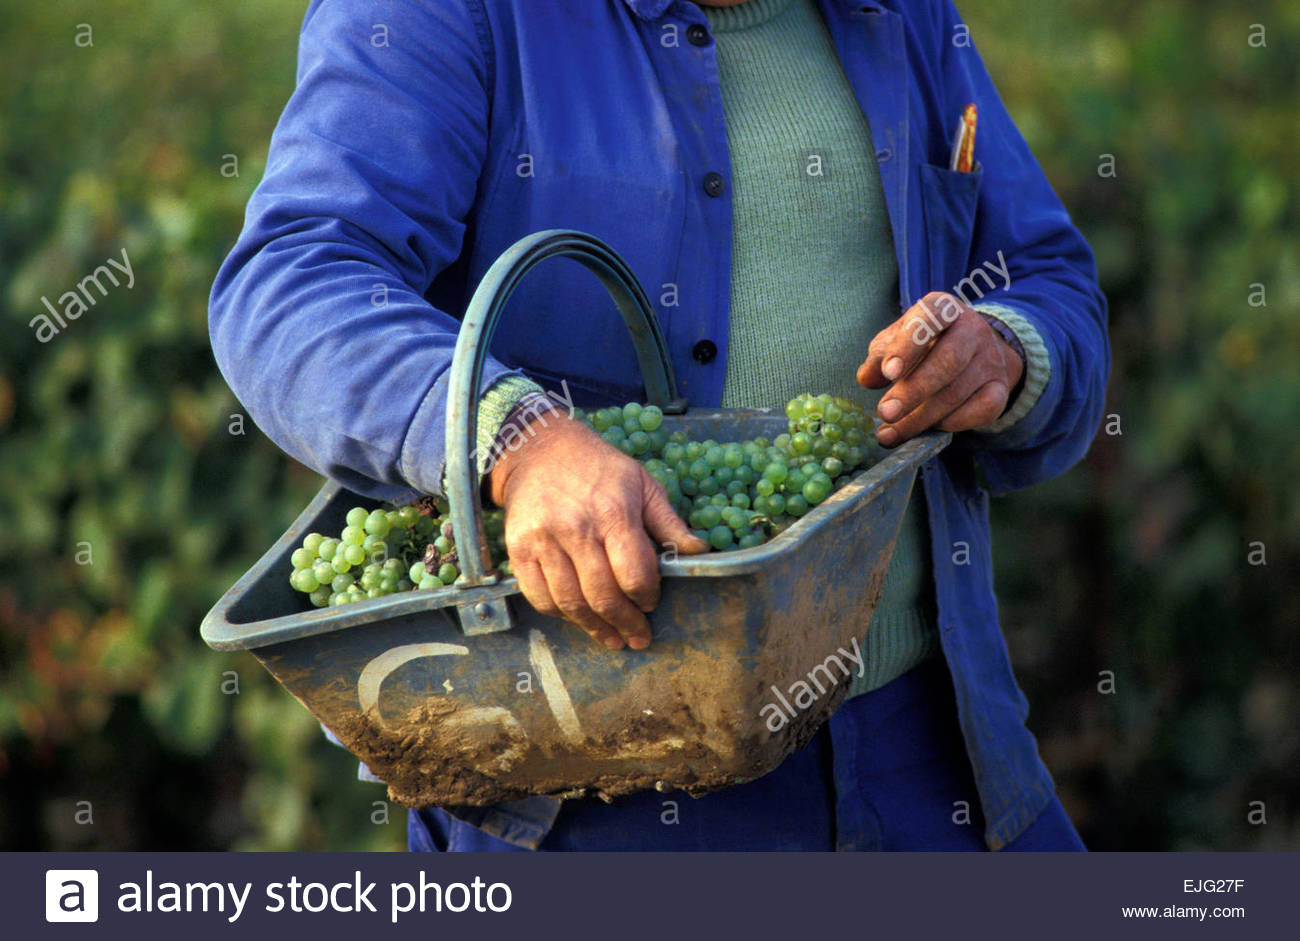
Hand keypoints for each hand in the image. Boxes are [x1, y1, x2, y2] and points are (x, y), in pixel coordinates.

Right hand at [487, 414, 707, 649]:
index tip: (651, 602)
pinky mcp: (518, 549)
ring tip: (611, 638)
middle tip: (637, 637)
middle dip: (625, 623)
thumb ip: (669, 522)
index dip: (646, 596)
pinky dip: (561, 615)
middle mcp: (575, 527)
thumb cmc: (599, 468)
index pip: (634, 573)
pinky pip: (539, 597)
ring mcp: (542, 540)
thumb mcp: (642, 483)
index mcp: (612, 511)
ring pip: (570, 602)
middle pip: (602, 595)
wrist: (540, 449)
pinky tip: (578, 618)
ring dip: (594, 628)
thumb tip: (699, 553)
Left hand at [856, 292, 1023, 446]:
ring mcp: (990, 358)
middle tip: (886, 413)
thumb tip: (867, 378)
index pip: (929, 320)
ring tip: (890, 434)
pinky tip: (929, 429)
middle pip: (947, 361)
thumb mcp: (896, 340)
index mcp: (942, 308)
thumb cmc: (923, 344)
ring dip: (921, 418)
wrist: (972, 352)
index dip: (908, 347)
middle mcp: (972, 329)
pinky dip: (953, 423)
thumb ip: (879, 356)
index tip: (889, 373)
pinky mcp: (1000, 387)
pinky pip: (981, 410)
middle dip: (913, 391)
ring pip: (957, 391)